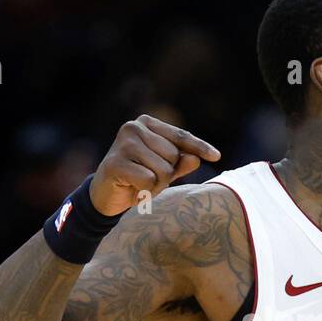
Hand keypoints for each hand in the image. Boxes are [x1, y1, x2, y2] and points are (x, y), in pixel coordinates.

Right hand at [90, 114, 220, 215]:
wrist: (104, 197)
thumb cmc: (136, 180)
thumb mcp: (163, 172)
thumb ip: (180, 164)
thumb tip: (196, 159)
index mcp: (147, 124)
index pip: (180, 136)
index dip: (199, 147)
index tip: (216, 156)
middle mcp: (134, 127)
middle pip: (174, 156)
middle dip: (167, 175)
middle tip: (147, 180)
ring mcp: (124, 143)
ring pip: (163, 170)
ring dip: (155, 185)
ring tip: (139, 184)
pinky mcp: (116, 162)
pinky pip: (149, 180)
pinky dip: (144, 191)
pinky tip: (131, 188)